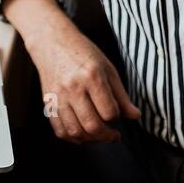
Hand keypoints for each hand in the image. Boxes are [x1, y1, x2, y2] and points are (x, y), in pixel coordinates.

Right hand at [26, 27, 140, 144]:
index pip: (109, 111)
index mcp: (92, 76)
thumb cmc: (83, 53)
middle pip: (92, 126)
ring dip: (90, 139)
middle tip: (113, 134)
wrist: (52, 43)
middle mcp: (73, 88)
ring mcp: (58, 97)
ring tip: (98, 134)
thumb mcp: (108, 68)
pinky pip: (59, 130)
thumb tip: (135, 116)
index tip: (117, 114)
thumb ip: (121, 95)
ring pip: (75, 132)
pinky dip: (73, 138)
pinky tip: (82, 133)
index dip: (117, 117)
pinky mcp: (47, 103)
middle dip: (106, 135)